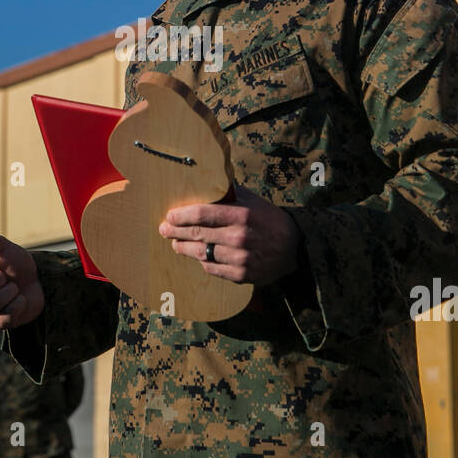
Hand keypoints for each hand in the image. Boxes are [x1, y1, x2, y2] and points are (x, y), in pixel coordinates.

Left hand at [158, 184, 301, 286]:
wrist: (294, 247)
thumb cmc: (268, 219)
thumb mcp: (252, 201)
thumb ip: (230, 194)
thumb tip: (205, 182)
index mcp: (241, 215)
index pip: (203, 214)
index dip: (182, 216)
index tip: (170, 215)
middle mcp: (239, 237)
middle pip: (198, 234)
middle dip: (176, 231)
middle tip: (164, 229)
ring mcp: (239, 258)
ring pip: (202, 253)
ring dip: (184, 248)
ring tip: (175, 244)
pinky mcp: (241, 275)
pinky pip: (212, 268)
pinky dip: (202, 262)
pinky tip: (196, 256)